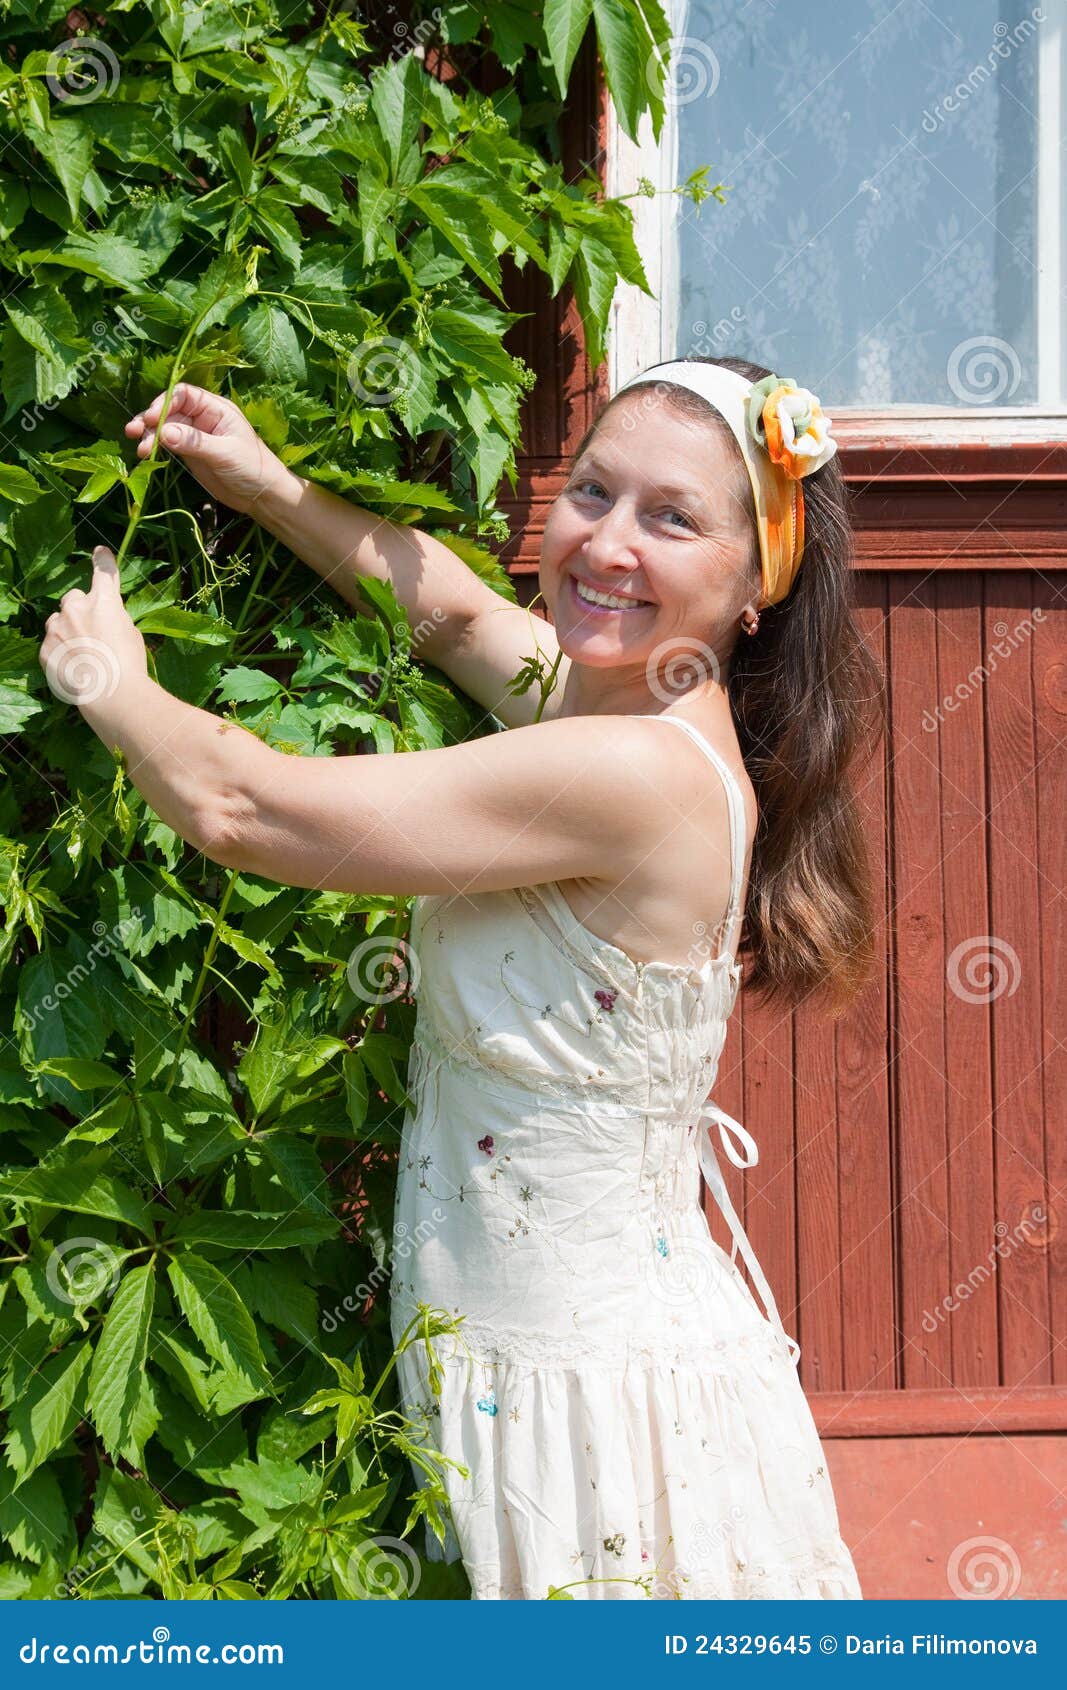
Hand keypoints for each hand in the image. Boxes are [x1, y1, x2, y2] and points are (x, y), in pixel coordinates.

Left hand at [39, 546, 147, 712]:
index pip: (104, 572)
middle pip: (74, 598)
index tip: (100, 552)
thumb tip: (107, 619)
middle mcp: (76, 608)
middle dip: (81, 610)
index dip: (103, 561)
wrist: (109, 694)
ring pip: (58, 621)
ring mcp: (57, 628)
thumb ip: (115, 619)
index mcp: (104, 601)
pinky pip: (51, 644)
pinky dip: (60, 652)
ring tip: (83, 655)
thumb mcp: (131, 634)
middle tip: (93, 632)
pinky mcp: (45, 649)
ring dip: (67, 631)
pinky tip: (75, 668)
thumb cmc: (129, 666)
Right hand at [125, 382, 292, 515]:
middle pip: (170, 410)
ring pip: (165, 428)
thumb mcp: (224, 453)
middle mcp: (203, 418)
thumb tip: (164, 432)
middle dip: (151, 420)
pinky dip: (155, 448)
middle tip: (135, 432)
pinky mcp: (190, 453)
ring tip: (140, 450)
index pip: (184, 395)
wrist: (262, 495)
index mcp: (216, 409)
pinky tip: (145, 455)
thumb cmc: (252, 467)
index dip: (165, 402)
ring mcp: (195, 436)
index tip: (152, 418)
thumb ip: (194, 442)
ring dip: (149, 435)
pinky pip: (168, 445)